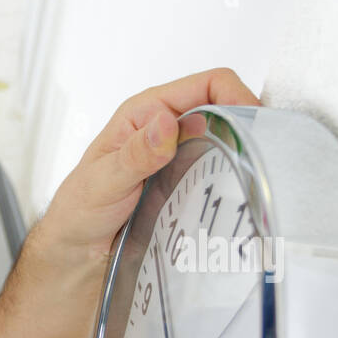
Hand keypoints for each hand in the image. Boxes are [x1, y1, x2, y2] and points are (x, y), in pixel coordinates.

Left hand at [38, 67, 260, 269]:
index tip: (252, 129)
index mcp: (147, 112)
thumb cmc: (79, 211)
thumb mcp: (102, 182)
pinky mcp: (187, 184)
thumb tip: (166, 123)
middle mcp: (168, 129)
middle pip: (226, 113)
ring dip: (241, 160)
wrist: (76, 252)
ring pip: (228, 145)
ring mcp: (181, 157)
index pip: (208, 85)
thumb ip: (134, 155)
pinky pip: (220, 176)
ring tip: (253, 183)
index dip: (237, 98)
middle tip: (260, 160)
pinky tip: (235, 201)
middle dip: (247, 130)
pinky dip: (231, 184)